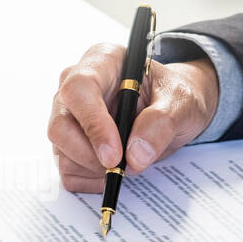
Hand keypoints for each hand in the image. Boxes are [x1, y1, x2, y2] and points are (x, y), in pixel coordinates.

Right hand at [47, 43, 218, 192]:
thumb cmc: (172, 97)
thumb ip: (162, 122)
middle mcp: (77, 87)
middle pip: (61, 125)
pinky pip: (68, 171)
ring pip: (62, 151)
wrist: (172, 112)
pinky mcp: (68, 144)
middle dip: (90, 155)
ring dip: (94, 169)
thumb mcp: (181, 103)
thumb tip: (135, 154)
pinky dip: (92, 180)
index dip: (93, 124)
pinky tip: (114, 169)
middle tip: (120, 167)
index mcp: (102, 61)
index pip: (80, 89)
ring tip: (127, 163)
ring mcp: (68, 117)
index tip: (114, 154)